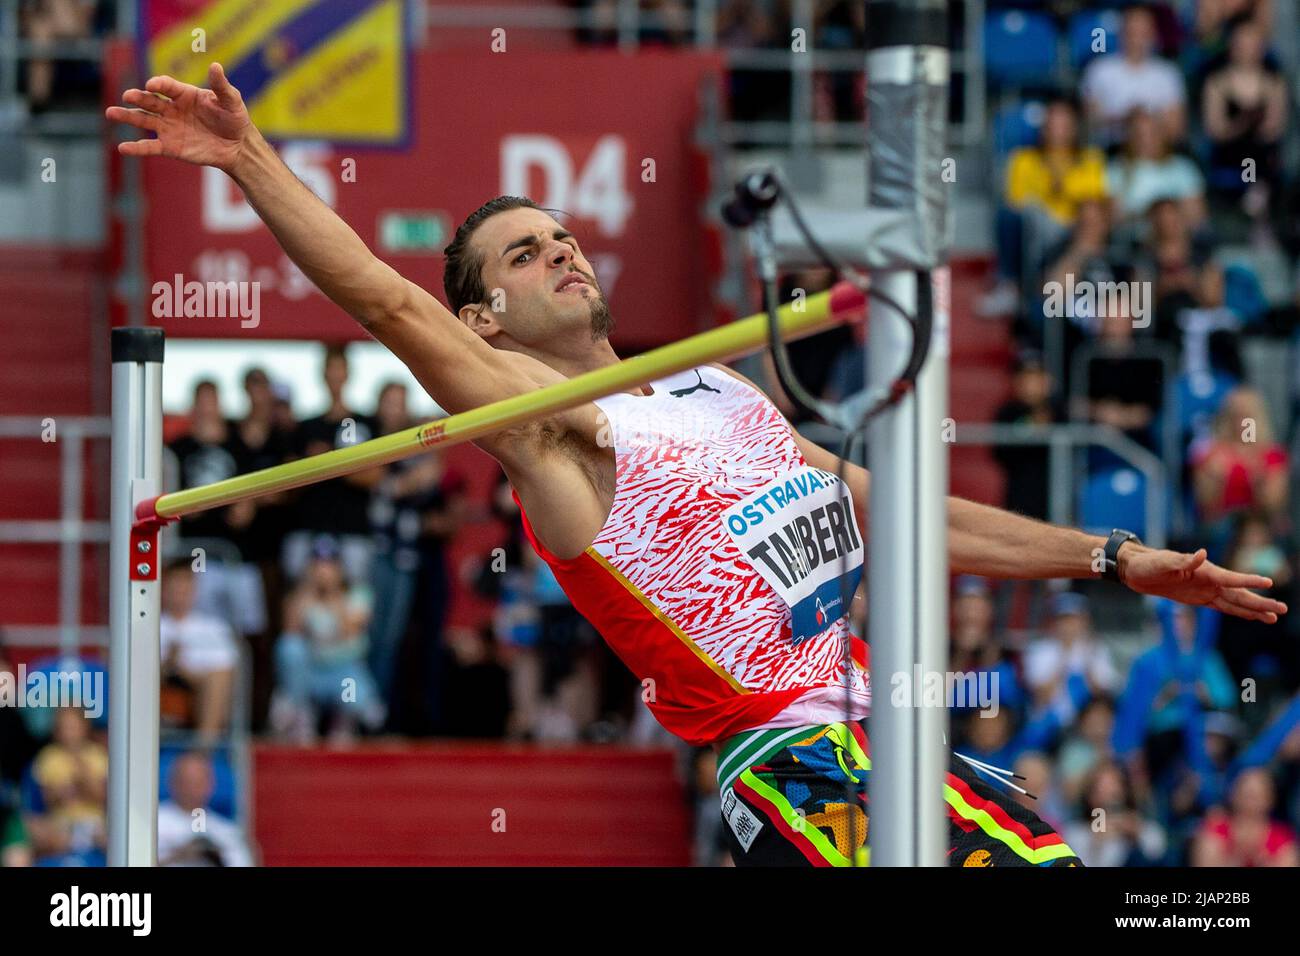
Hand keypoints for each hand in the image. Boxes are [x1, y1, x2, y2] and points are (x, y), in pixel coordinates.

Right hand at [105, 63, 253, 171]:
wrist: (237, 146)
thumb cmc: (234, 119)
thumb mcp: (231, 101)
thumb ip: (221, 86)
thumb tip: (215, 65)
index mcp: (184, 94)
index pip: (167, 86)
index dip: (159, 84)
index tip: (152, 85)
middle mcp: (171, 109)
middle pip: (150, 101)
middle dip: (138, 97)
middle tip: (127, 96)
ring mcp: (168, 127)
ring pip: (143, 120)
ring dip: (127, 116)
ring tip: (111, 113)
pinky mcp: (170, 147)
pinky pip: (150, 147)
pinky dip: (136, 148)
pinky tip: (122, 148)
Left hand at [1120, 546, 1287, 622]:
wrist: (1136, 571)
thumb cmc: (1149, 564)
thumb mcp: (1162, 563)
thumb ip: (1183, 561)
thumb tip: (1202, 554)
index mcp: (1204, 571)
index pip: (1231, 578)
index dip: (1248, 581)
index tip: (1268, 583)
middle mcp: (1209, 581)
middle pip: (1240, 594)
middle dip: (1260, 602)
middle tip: (1282, 610)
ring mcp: (1206, 590)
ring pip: (1235, 602)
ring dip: (1254, 610)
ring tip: (1274, 617)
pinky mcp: (1200, 599)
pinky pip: (1223, 607)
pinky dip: (1238, 612)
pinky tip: (1252, 617)